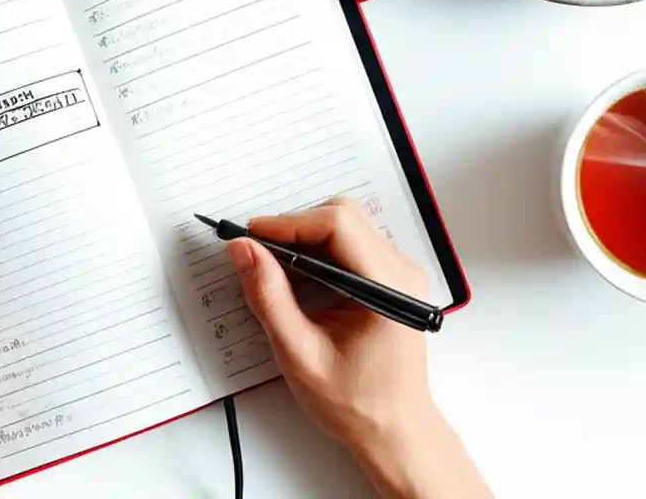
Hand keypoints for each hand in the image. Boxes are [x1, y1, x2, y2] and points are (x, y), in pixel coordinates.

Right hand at [227, 198, 489, 498]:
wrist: (393, 430)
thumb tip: (243, 250)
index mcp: (388, 288)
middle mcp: (401, 272)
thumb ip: (269, 297)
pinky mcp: (390, 279)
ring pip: (346, 224)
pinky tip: (297, 276)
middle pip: (343, 216)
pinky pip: (351, 243)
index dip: (288, 223)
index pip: (338, 225)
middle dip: (294, 227)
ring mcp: (399, 273)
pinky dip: (318, 249)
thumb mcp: (298, 354)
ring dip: (305, 237)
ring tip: (273, 267)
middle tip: (257, 252)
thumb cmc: (354, 403)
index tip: (250, 236)